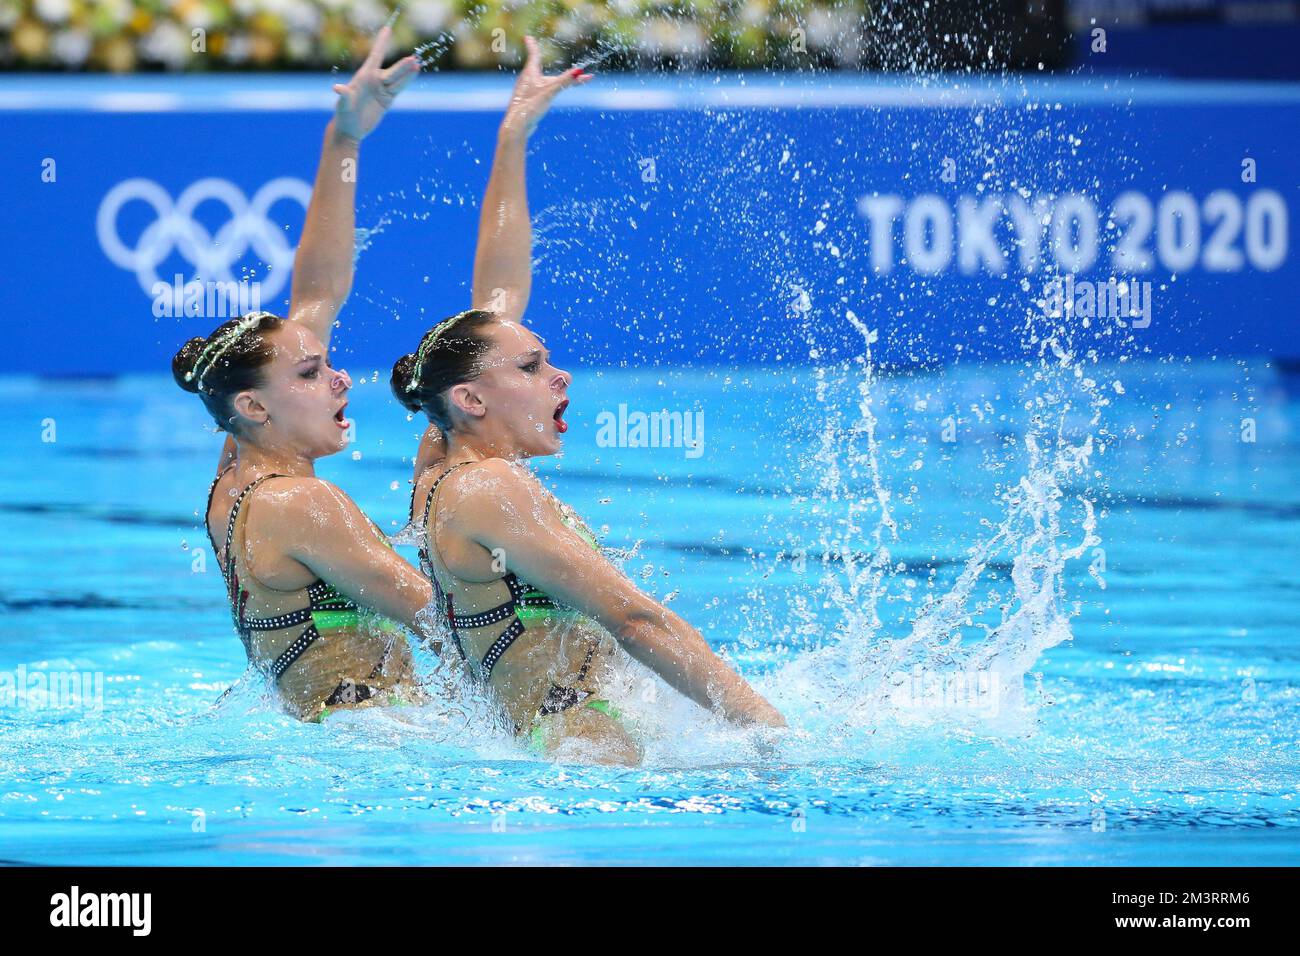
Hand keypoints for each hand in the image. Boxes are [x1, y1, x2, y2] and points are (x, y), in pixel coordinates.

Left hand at [333, 25, 419, 142]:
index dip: (381, 43)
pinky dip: (408, 81)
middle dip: (402, 66)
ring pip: (398, 79)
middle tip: (413, 59)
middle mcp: (374, 80)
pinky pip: (399, 88)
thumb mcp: (343, 105)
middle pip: (391, 71)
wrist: (350, 129)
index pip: (375, 56)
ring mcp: (381, 89)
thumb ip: (344, 96)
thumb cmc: (343, 114)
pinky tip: (415, 73)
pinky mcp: (387, 99)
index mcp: (363, 77)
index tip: (387, 29)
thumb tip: (338, 89)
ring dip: (408, 72)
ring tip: (418, 64)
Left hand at [502, 35, 592, 140]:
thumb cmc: (531, 107)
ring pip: (535, 79)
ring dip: (539, 72)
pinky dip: (538, 87)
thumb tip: (580, 72)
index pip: (534, 55)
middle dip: (536, 56)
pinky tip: (538, 96)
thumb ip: (566, 81)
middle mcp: (525, 80)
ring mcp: (524, 92)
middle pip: (536, 66)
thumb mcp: (551, 92)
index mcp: (530, 74)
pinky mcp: (525, 103)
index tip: (528, 37)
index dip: (532, 45)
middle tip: (532, 44)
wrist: (516, 127)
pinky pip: (534, 91)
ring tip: (534, 68)